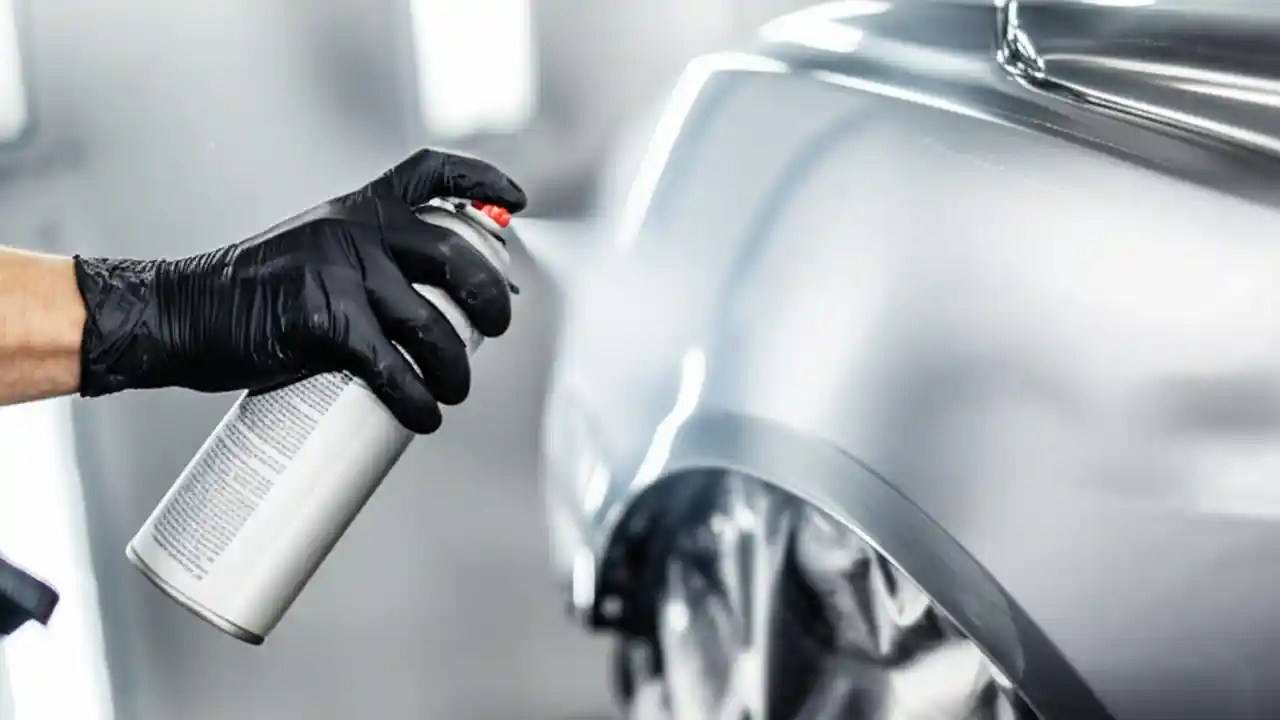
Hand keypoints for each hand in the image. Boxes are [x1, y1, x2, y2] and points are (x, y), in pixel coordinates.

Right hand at [74, 148, 526, 433]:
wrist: (182, 316)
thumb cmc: (255, 296)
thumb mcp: (316, 251)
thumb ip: (369, 262)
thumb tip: (439, 309)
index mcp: (357, 209)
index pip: (429, 172)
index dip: (481, 181)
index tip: (517, 202)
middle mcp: (356, 230)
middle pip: (454, 257)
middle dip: (490, 298)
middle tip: (497, 326)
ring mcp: (341, 271)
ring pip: (432, 325)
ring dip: (456, 369)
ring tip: (454, 391)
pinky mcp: (325, 319)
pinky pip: (392, 366)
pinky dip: (416, 400)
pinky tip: (424, 416)